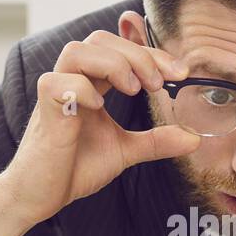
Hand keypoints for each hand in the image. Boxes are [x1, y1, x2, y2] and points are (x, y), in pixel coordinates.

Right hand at [1, 30, 200, 225]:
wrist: (41, 195)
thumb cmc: (74, 167)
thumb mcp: (125, 150)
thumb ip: (156, 141)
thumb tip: (194, 138)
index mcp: (91, 83)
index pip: (121, 50)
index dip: (151, 54)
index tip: (180, 73)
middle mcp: (72, 80)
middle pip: (100, 40)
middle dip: (137, 54)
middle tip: (160, 82)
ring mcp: (55, 92)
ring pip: (77, 51)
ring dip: (113, 64)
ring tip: (134, 89)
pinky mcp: (44, 110)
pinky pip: (59, 83)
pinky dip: (83, 90)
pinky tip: (99, 108)